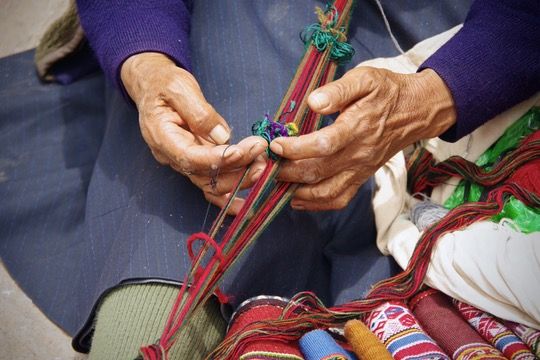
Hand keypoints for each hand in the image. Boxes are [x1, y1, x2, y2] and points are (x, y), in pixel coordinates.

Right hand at [121, 52, 266, 213]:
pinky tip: (245, 201)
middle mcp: (173, 156)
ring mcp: (185, 162)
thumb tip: (221, 135)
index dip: (218, 158)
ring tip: (262, 163)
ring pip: (212, 183)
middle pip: (205, 175)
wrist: (154, 86)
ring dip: (239, 178)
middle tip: (261, 152)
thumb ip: (198, 112)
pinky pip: (212, 184)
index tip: (243, 150)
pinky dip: (229, 194)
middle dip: (236, 168)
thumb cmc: (165, 84)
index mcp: (163, 138)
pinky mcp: (197, 161)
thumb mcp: (179, 88)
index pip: (191, 157)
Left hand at [270, 67, 455, 210]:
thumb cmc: (387, 92)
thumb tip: (313, 102)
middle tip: (265, 166)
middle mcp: (359, 154)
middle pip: (319, 171)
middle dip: (287, 171)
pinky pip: (338, 199)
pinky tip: (296, 197)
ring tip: (275, 182)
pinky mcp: (361, 178)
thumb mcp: (365, 78)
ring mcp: (360, 170)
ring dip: (297, 191)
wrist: (416, 112)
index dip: (296, 148)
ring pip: (326, 192)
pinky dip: (315, 204)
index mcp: (358, 127)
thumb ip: (339, 89)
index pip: (324, 144)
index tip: (275, 145)